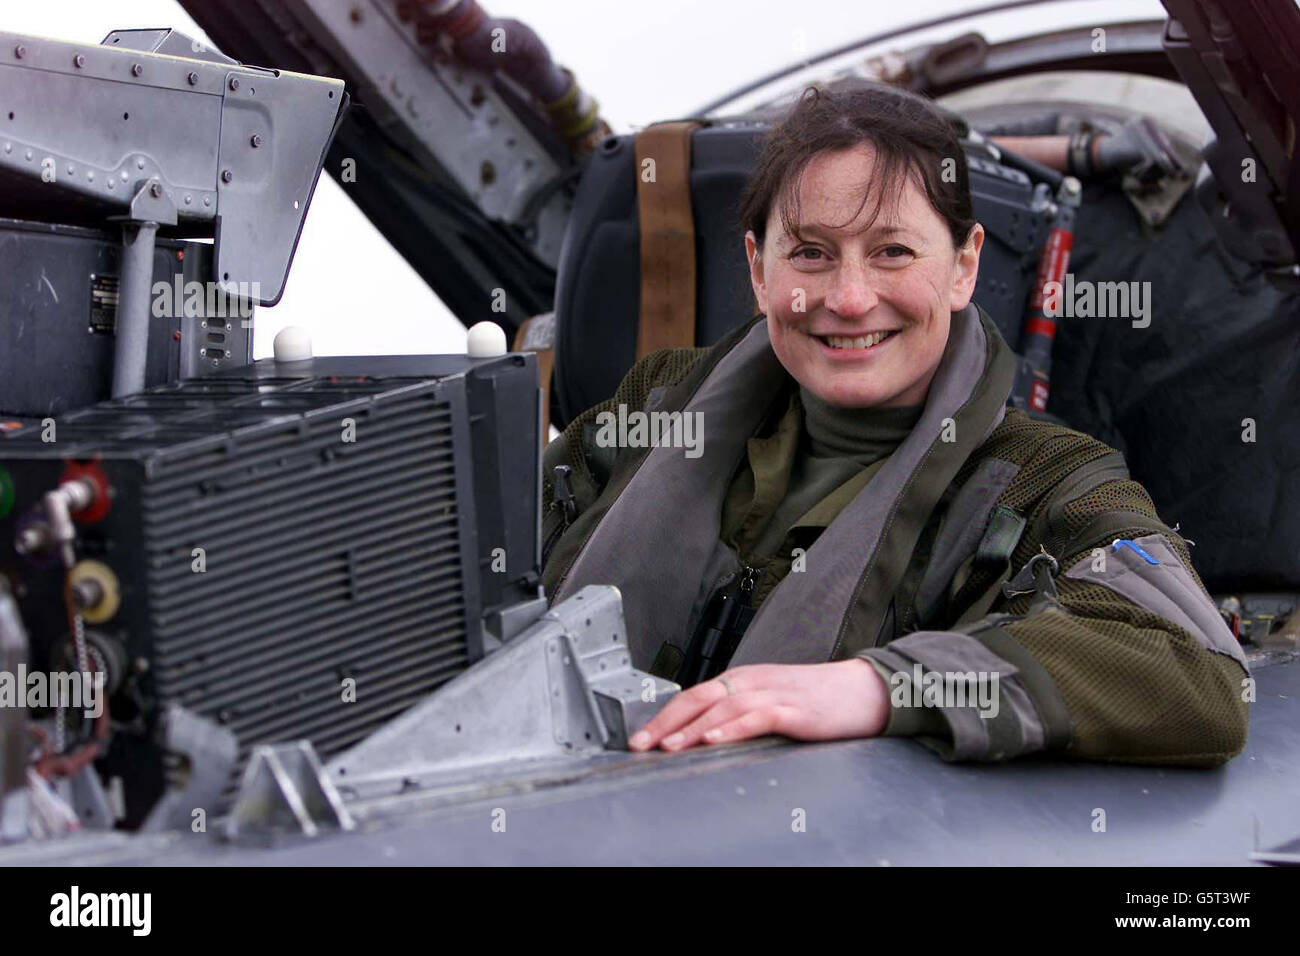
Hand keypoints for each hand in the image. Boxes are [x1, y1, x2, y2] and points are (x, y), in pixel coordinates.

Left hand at [628, 658, 889, 752]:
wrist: (865, 690)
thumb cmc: (818, 699)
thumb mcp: (770, 701)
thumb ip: (739, 713)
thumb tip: (703, 735)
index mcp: (743, 680)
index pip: (693, 696)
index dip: (663, 717)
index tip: (640, 738)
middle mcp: (752, 681)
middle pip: (699, 697)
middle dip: (666, 723)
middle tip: (641, 745)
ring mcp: (773, 693)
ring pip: (723, 706)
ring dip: (693, 728)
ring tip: (669, 746)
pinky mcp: (795, 709)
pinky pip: (757, 716)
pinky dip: (733, 727)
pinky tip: (715, 739)